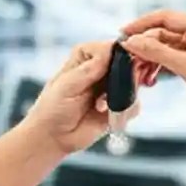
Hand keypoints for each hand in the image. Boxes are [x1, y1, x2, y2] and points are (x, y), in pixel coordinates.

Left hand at [20, 41, 152, 153]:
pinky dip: (126, 110)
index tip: (124, 63)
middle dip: (128, 75)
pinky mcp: (117, 107)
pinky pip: (133, 105)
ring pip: (133, 83)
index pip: (110, 47)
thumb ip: (89, 69)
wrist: (53, 138)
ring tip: (104, 105)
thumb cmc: (51, 108)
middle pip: (127, 63)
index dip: (120, 53)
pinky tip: (108, 115)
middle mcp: (100, 70)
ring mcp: (110, 89)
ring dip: (124, 95)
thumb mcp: (67, 86)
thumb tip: (111, 51)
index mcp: (85, 57)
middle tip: (119, 87)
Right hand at [120, 10, 185, 142]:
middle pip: (166, 32)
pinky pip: (177, 58)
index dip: (142, 24)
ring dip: (153, 57)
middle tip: (128, 57)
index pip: (165, 16)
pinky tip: (153, 76)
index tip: (123, 33)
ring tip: (139, 71)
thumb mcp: (185, 66)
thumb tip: (132, 41)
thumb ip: (157, 52)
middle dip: (146, 44)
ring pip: (170, 47)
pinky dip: (164, 65)